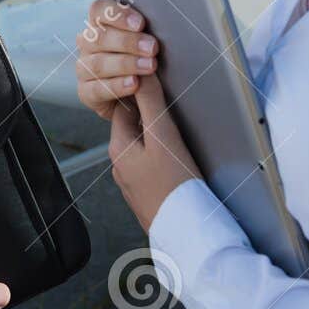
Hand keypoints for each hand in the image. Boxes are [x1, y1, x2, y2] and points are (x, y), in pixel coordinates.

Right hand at [75, 0, 159, 119]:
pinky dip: (116, 86)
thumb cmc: (153, 68)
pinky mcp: (86, 93)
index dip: (117, 14)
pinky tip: (134, 84)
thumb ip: (148, 41)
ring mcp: (85, 69)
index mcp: (103, 24)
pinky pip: (95, 89)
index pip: (98, 9)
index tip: (140, 23)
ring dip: (125, 64)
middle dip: (127, 42)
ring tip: (149, 67)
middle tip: (152, 48)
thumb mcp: (154, 50)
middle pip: (97, 37)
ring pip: (97, 63)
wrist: (150, 104)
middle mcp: (89, 44)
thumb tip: (153, 35)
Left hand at [109, 71, 200, 231]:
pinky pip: (153, 166)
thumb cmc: (176, 189)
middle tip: (174, 104)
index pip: (122, 107)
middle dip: (151, 114)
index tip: (155, 81)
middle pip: (134, 126)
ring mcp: (134, 183)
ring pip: (144, 147)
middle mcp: (121, 166)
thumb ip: (152, 104)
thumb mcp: (164, 137)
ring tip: (181, 132)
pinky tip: (182, 159)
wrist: (190, 235)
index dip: (138, 91)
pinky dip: (164, 157)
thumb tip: (143, 73)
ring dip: (159, 136)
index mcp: (118, 149)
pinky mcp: (149, 195)